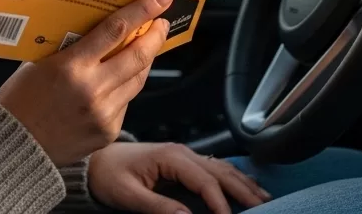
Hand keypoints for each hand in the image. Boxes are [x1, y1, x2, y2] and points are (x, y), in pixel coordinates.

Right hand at [0, 0, 172, 166]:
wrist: (13, 145)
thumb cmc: (20, 100)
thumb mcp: (41, 63)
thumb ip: (72, 47)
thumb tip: (101, 28)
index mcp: (71, 66)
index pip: (116, 30)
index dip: (142, 11)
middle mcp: (92, 89)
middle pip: (138, 55)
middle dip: (155, 36)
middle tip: (161, 22)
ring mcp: (103, 113)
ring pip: (138, 79)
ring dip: (146, 60)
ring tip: (148, 46)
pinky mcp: (108, 131)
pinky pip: (126, 101)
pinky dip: (128, 86)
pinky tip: (125, 77)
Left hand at [88, 142, 271, 213]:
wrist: (96, 161)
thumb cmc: (109, 175)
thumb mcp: (128, 194)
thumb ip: (158, 206)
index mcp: (171, 157)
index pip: (205, 180)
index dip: (220, 201)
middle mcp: (183, 153)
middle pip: (221, 171)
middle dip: (244, 190)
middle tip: (265, 207)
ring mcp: (185, 156)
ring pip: (222, 168)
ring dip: (244, 183)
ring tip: (264, 198)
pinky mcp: (184, 163)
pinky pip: (214, 169)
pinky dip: (234, 179)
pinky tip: (246, 186)